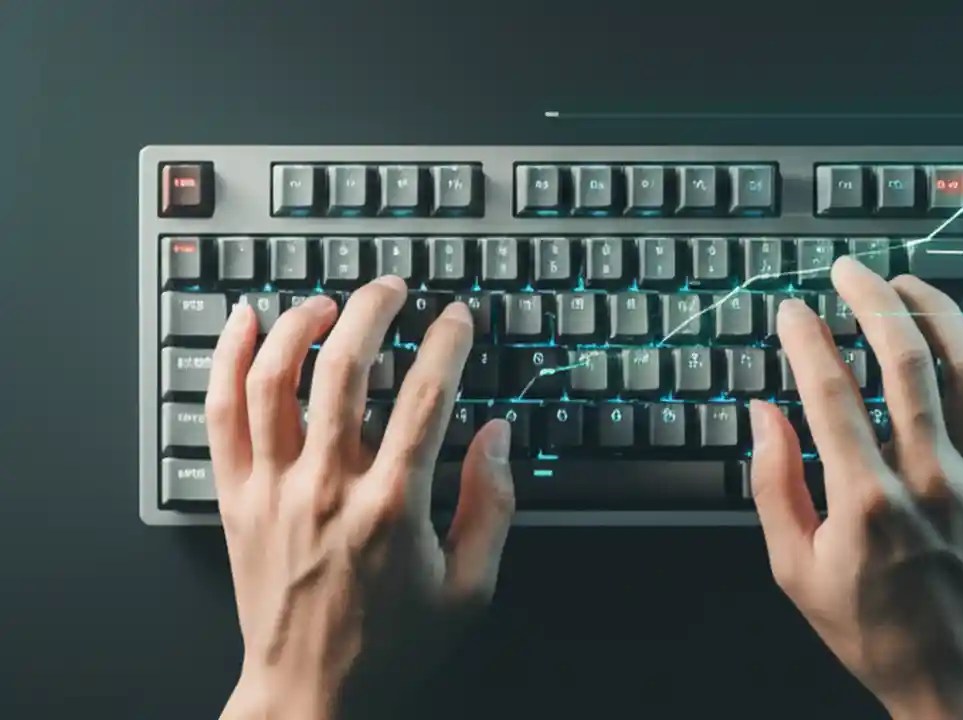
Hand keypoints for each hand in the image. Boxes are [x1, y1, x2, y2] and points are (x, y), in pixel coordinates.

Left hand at [207, 278, 515, 719]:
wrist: (308, 696)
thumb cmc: (389, 647)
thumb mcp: (469, 589)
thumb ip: (490, 506)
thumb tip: (498, 437)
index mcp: (392, 508)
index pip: (426, 396)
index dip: (447, 343)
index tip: (458, 318)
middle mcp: (327, 487)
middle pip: (345, 368)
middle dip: (373, 309)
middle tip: (392, 288)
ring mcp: (273, 489)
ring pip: (275, 378)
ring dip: (302, 324)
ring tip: (328, 302)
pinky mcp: (235, 498)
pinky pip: (220, 413)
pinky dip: (229, 357)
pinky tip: (247, 322)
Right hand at [749, 257, 962, 719]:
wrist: (955, 675)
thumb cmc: (867, 626)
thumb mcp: (793, 568)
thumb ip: (773, 485)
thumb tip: (763, 413)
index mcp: (866, 502)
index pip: (830, 392)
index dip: (806, 338)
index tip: (791, 309)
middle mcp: (928, 480)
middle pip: (903, 362)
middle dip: (869, 302)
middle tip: (846, 271)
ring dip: (934, 311)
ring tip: (903, 281)